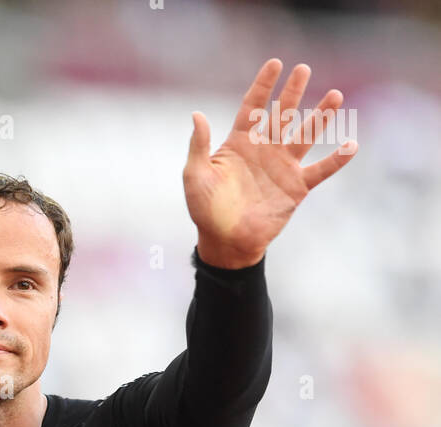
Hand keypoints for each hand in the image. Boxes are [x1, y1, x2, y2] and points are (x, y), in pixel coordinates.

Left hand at [184, 57, 357, 267]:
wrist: (226, 242)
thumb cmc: (206, 211)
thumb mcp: (196, 176)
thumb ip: (198, 146)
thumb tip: (197, 115)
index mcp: (240, 143)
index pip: (253, 106)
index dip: (263, 85)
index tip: (275, 64)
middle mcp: (265, 150)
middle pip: (283, 114)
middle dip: (293, 91)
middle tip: (304, 69)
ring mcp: (283, 167)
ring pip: (306, 135)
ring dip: (321, 116)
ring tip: (335, 96)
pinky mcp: (296, 188)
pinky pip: (320, 170)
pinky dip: (336, 160)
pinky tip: (351, 146)